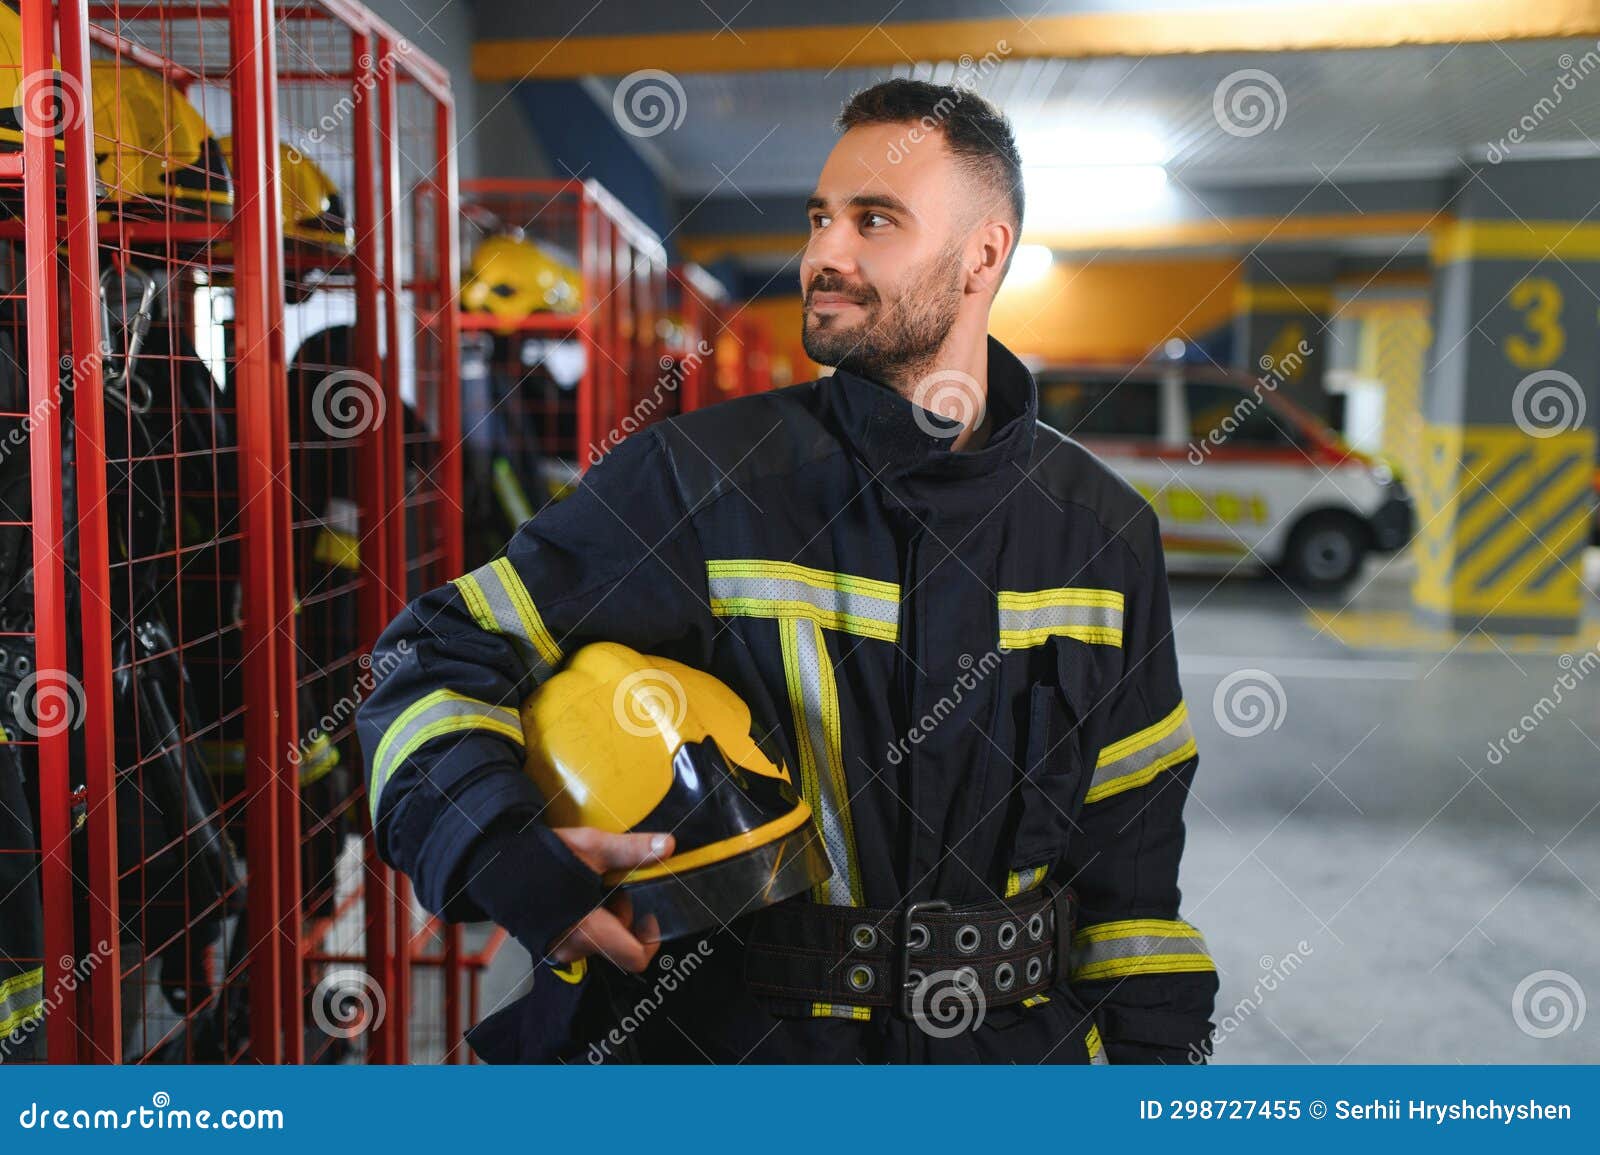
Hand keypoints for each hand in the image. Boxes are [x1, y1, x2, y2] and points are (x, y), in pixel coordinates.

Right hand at [545, 829, 674, 971]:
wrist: (493, 864)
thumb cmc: (542, 857)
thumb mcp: (592, 847)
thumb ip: (632, 850)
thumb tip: (667, 845)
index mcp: (589, 931)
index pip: (635, 958)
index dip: (650, 938)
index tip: (648, 912)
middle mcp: (573, 948)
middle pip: (618, 943)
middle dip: (623, 915)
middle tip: (612, 885)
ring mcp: (558, 948)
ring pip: (600, 939)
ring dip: (605, 914)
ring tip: (590, 883)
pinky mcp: (546, 941)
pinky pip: (580, 936)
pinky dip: (586, 918)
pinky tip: (574, 892)